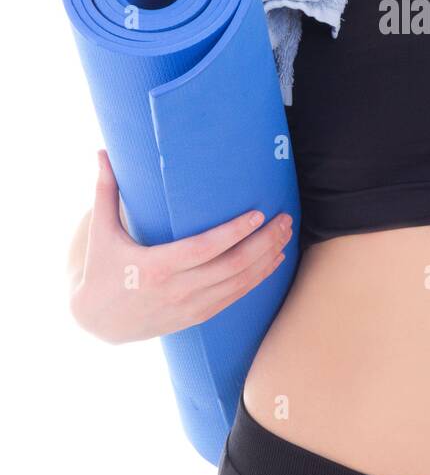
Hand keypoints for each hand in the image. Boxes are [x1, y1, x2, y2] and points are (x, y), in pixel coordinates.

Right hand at [70, 149, 292, 343]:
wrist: (99, 322)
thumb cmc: (102, 270)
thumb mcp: (100, 233)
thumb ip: (105, 191)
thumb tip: (102, 152)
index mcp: (156, 267)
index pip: (204, 249)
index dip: (234, 232)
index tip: (258, 214)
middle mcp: (178, 290)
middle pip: (232, 266)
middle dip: (264, 242)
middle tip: (285, 219)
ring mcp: (191, 306)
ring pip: (240, 283)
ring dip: (267, 259)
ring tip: (286, 234)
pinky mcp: (198, 316)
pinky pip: (236, 297)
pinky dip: (259, 278)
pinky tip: (274, 261)